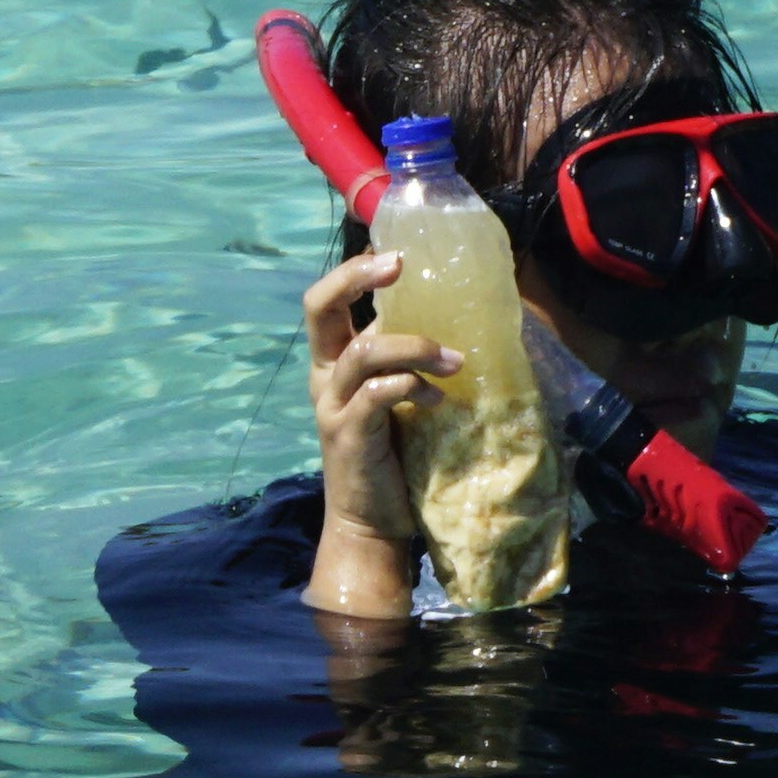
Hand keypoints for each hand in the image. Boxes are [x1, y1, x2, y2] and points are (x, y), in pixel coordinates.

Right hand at [300, 250, 450, 620]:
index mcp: (333, 363)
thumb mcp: (398, 400)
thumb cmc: (393, 458)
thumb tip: (458, 320)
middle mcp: (325, 378)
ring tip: (453, 360)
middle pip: (319, 308)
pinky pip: (376, 395)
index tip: (397, 253)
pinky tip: (436, 400)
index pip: (325, 301)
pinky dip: (410, 387)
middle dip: (356, 278)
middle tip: (398, 265)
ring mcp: (333, 406)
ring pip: (361, 351)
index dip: (353, 270)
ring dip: (413, 346)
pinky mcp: (349, 436)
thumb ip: (406, 364)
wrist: (372, 524)